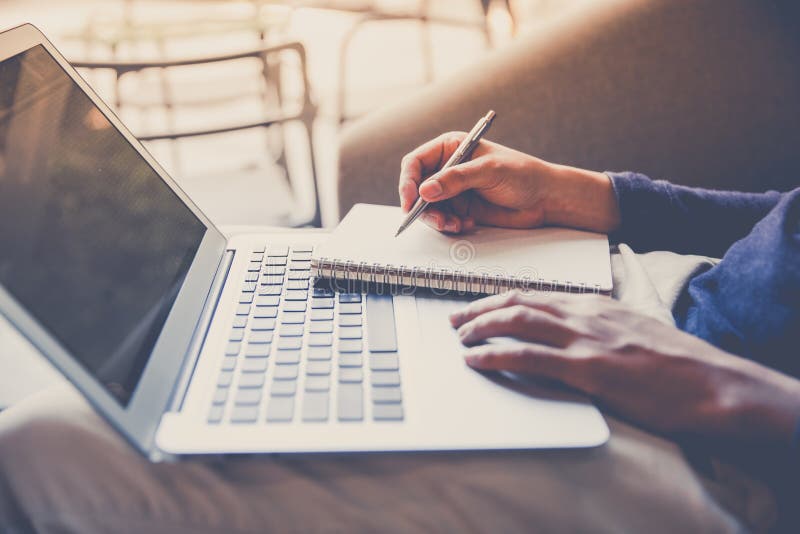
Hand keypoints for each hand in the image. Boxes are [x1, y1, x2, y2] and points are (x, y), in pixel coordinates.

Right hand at [398, 132, 620, 233]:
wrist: (545, 199)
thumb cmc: (523, 174)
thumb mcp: (489, 171)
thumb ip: (457, 179)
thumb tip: (425, 191)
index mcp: (451, 147)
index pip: (416, 162)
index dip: (408, 181)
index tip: (411, 200)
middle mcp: (448, 169)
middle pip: (417, 188)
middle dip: (422, 207)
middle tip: (436, 220)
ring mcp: (453, 191)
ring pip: (427, 208)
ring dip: (437, 220)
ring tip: (455, 225)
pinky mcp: (461, 209)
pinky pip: (443, 220)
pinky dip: (450, 226)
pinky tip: (467, 224)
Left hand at [449, 291, 799, 444]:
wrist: (711, 382)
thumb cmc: (676, 361)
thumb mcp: (636, 325)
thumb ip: (605, 319)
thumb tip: (582, 322)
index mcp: (595, 304)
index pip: (535, 295)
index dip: (500, 300)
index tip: (480, 307)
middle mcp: (584, 314)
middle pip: (517, 303)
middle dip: (480, 309)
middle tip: (456, 322)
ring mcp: (584, 339)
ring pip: (516, 322)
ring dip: (479, 329)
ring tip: (459, 339)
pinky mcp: (587, 368)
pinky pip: (527, 356)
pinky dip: (494, 355)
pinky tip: (476, 360)